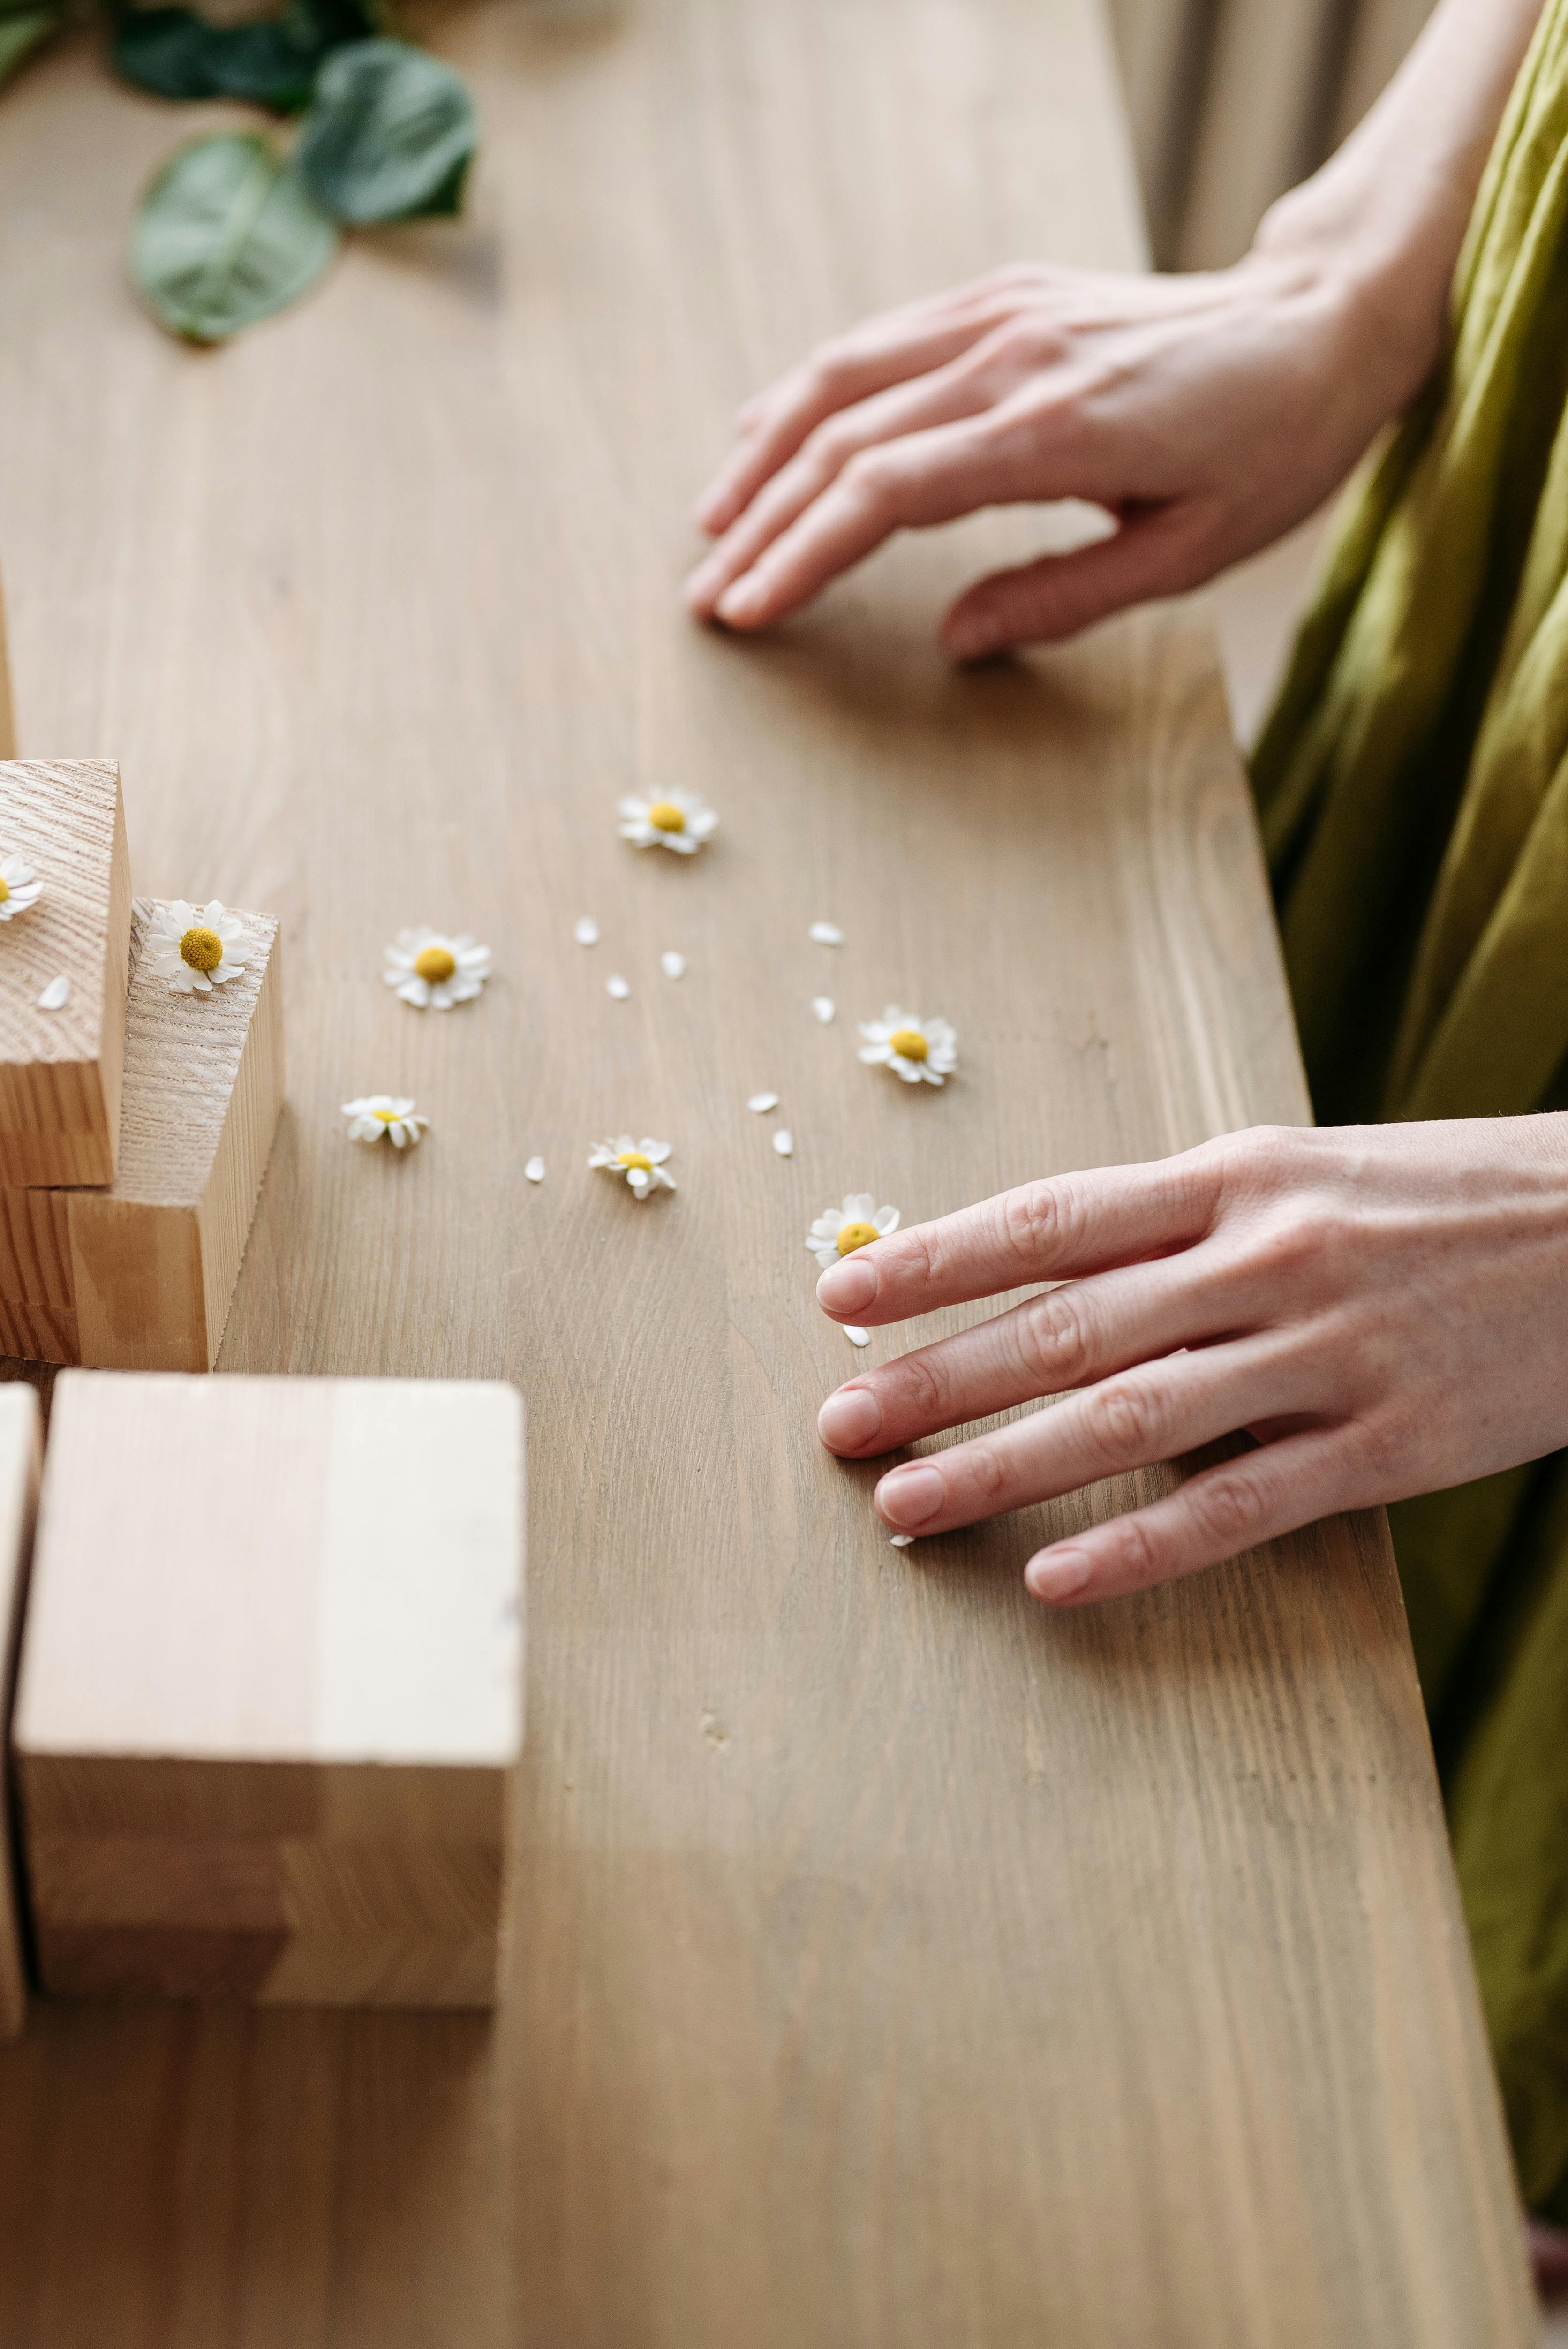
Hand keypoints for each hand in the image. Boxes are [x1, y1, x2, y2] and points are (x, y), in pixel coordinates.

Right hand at [685, 247, 1430, 655]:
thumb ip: (1059, 601)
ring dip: (763, 452)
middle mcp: (1012, 356)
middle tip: (710, 597)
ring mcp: (1003, 313)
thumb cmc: (1269, 446)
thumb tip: (955, 644)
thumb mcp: (1186, 557)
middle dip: (761, 524)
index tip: (750, 610)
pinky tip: (772, 435)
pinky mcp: (1004, 295)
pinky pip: (882, 341)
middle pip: (840, 438)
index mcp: (1054, 430)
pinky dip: (812, 393)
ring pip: (841, 375)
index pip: (883, 491)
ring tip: (714, 524)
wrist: (1320, 323)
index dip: (801, 555)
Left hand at [812, 1118, 1567, 1603]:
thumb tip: (1044, 1280)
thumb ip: (1182, 1227)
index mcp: (1236, 1177)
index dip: (934, 1258)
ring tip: (901, 1507)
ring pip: (1130, 1420)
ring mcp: (1328, 1354)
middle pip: (1066, 1326)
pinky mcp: (1388, 1446)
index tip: (837, 1295)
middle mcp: (1267, 1258)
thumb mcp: (1303, 1173)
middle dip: (935, 1379)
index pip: (1052, 1219)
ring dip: (1001, 1467)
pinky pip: (1240, 1507)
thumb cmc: (1436, 1201)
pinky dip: (1140, 1547)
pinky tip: (1054, 1580)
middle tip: (835, 1427)